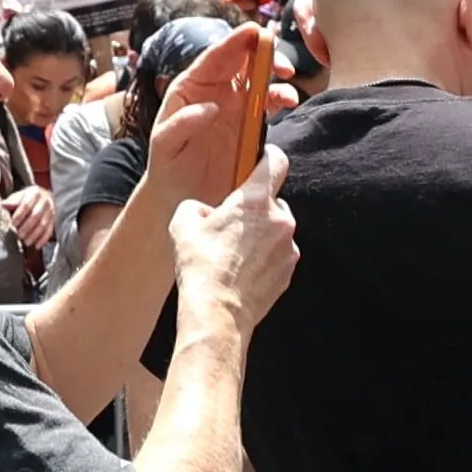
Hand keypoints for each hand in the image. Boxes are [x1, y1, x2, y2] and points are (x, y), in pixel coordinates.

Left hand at [3, 184, 57, 252]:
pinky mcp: (54, 221)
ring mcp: (50, 212)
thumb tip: (3, 205)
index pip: (26, 205)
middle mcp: (44, 202)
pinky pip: (49, 231)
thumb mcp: (20, 196)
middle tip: (19, 235)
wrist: (45, 197)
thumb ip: (12, 201)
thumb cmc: (28, 198)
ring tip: (26, 242)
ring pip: (43, 225)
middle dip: (27, 227)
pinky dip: (43, 239)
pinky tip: (37, 245)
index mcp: (34, 193)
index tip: (13, 224)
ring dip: (34, 235)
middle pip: (36, 216)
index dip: (19, 215)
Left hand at [144, 25, 288, 215]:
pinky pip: (269, 106)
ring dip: (276, 76)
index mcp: (191, 87)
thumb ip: (180, 124)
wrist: (180, 197)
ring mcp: (236, 108)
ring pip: (259, 80)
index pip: (215, 57)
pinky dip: (281, 100)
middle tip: (278, 56)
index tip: (254, 31)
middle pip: (242, 61)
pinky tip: (288, 102)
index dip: (235, 41)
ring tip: (287, 80)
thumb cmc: (166, 167)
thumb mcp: (164, 145)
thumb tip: (209, 106)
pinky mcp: (251, 127)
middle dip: (263, 52)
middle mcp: (216, 91)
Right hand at [169, 146, 296, 335]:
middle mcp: (280, 220)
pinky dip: (265, 258)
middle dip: (256, 209)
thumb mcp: (183, 222)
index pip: (275, 161)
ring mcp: (288, 248)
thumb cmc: (200, 266)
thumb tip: (206, 212)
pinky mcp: (288, 271)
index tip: (261, 159)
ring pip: (277, 230)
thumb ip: (198, 205)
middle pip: (274, 200)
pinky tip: (243, 271)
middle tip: (232, 225)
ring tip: (235, 253)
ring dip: (261, 234)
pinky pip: (278, 255)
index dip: (268, 156)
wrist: (217, 314)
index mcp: (255, 200)